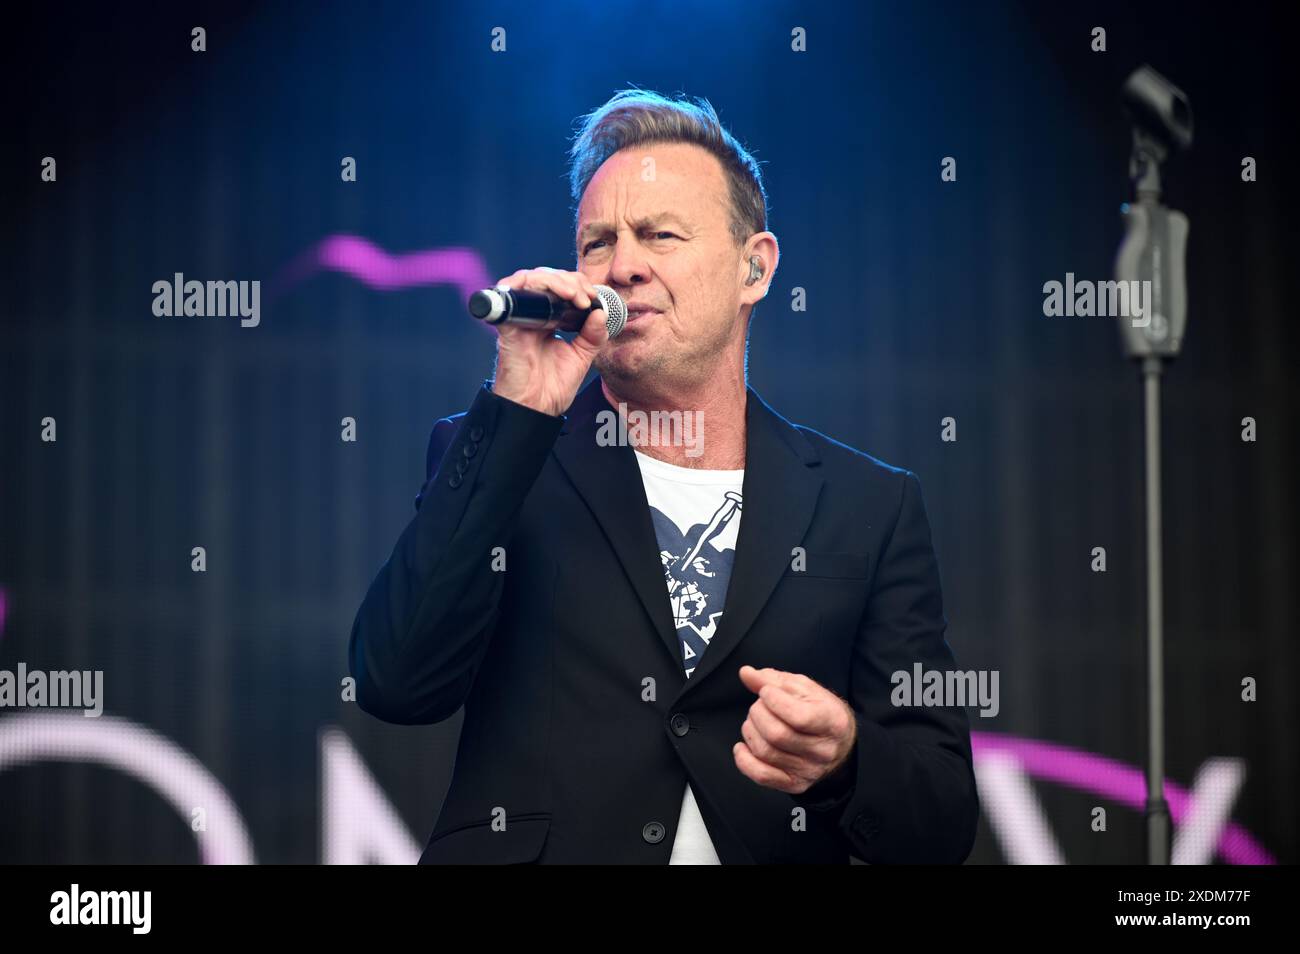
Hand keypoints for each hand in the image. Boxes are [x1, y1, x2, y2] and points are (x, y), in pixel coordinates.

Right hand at [489, 266, 609, 416]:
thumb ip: (593, 335)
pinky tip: (557, 297)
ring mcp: (519, 319)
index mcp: (548, 321)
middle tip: (586, 297)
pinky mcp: (508, 326)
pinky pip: (511, 295)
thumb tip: (601, 312)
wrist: (536, 409)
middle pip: (545, 278)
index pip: (560, 288)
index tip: (594, 298)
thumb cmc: (552, 388)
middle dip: (570, 281)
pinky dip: (531, 286)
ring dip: (555, 280)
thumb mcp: (582, 357)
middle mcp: (532, 316)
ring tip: (575, 295)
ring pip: (529, 280)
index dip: (578, 285)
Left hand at [733, 666, 857, 794]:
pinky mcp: (793, 784)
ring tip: (755, 721)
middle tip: (760, 705)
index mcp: (832, 722)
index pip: (798, 717)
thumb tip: (746, 673)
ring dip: (750, 731)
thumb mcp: (804, 688)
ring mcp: (808, 770)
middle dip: (758, 713)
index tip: (768, 692)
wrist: (837, 744)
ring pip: (765, 752)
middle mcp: (823, 751)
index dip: (774, 700)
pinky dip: (744, 760)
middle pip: (777, 735)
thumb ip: (773, 680)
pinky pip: (761, 776)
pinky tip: (743, 746)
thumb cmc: (820, 711)